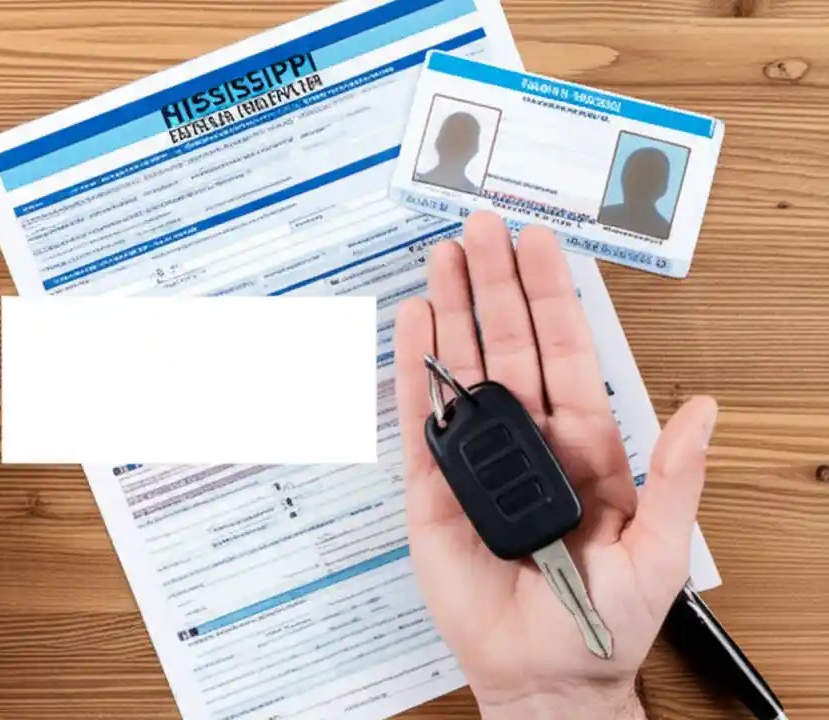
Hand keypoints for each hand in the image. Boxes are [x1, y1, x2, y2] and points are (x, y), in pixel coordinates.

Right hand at [394, 213, 717, 719]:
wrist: (542, 673)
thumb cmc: (603, 622)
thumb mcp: (658, 549)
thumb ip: (675, 476)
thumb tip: (704, 408)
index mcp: (585, 446)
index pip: (564, 353)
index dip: (550, 298)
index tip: (538, 247)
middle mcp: (528, 441)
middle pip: (506, 345)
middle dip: (492, 284)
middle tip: (479, 229)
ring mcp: (477, 460)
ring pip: (461, 369)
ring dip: (450, 312)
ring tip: (440, 259)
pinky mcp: (432, 488)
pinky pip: (421, 420)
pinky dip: (415, 369)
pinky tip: (413, 325)